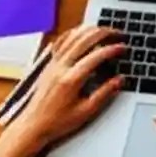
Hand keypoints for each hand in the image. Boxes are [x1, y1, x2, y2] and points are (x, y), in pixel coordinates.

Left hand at [8, 26, 125, 147]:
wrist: (32, 126)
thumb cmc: (57, 122)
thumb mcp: (86, 112)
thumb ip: (104, 93)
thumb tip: (120, 80)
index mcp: (71, 80)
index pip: (95, 56)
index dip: (112, 49)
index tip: (123, 47)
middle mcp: (60, 68)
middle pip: (84, 40)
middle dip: (103, 33)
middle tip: (118, 33)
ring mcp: (53, 64)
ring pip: (72, 37)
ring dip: (89, 30)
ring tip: (104, 30)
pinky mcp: (48, 64)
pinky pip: (61, 42)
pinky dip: (73, 33)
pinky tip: (81, 32)